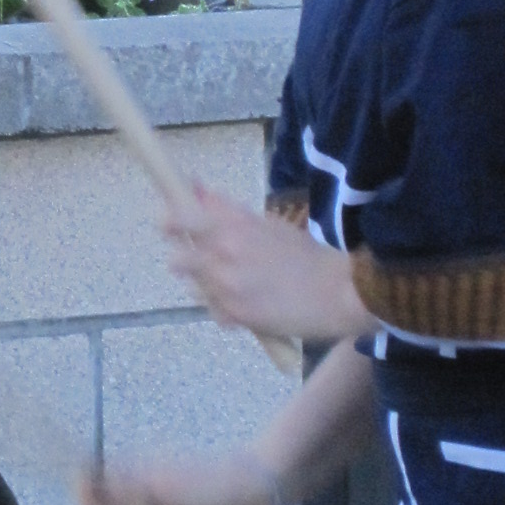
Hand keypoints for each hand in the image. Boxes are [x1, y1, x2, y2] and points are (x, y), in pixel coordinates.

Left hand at [163, 184, 371, 339]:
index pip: (182, 217)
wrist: (337, 293)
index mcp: (234, 225)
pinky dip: (223, 308)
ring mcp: (227, 287)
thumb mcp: (266, 224)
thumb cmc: (305, 254)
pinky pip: (213, 310)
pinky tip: (246, 303)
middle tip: (200, 260)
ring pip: (195, 286)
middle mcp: (225, 254)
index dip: (169, 221)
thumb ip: (226, 210)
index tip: (166, 224)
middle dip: (184, 260)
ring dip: (206, 285)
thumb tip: (194, 189)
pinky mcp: (235, 315)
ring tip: (235, 284)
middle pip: (179, 258)